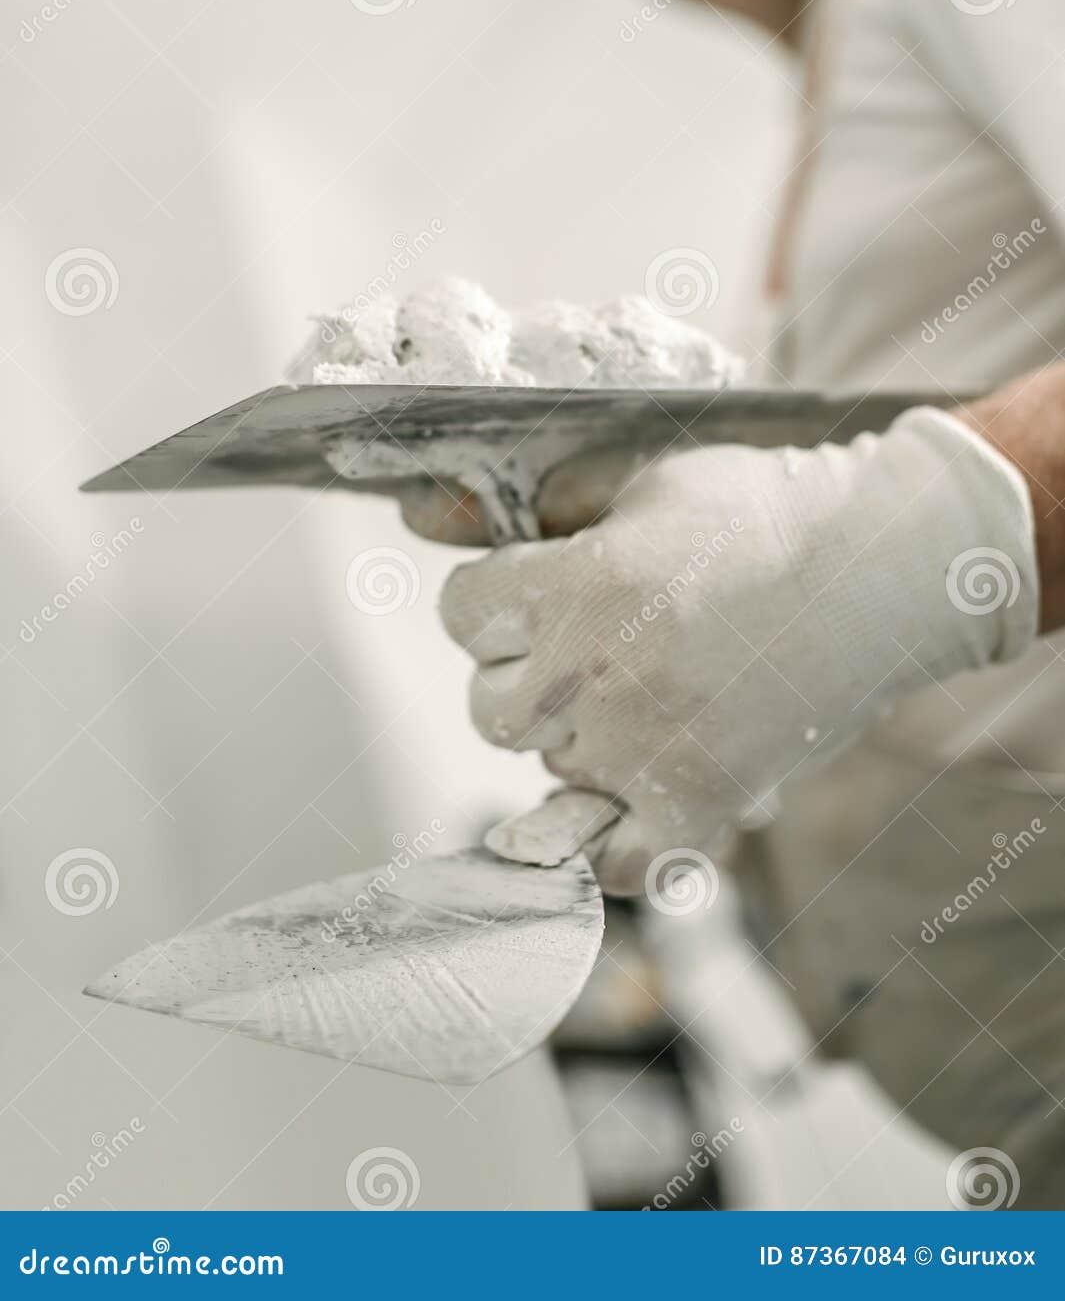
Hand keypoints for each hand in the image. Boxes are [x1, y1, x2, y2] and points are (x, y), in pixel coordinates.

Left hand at [438, 410, 1037, 894]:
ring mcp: (641, 751)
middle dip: (524, 671)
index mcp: (573, 588)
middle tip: (586, 646)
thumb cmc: (761, 511)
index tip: (534, 588)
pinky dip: (613, 839)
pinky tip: (633, 794)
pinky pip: (612, 861)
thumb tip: (414, 513)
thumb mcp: (642, 480)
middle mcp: (592, 678)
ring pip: (543, 768)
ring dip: (573, 737)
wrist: (883, 568)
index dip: (494, 597)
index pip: (460, 612)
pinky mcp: (697, 805)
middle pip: (486, 702)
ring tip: (637, 696)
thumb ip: (535, 507)